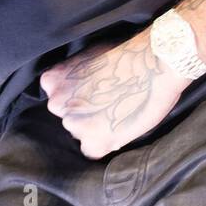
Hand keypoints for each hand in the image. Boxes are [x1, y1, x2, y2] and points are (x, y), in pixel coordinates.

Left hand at [38, 28, 188, 158]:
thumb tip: (75, 88)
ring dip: (94, 129)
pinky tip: (118, 127)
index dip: (76, 98)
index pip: (57, 98)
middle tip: (108, 104)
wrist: (153, 62)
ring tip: (117, 114)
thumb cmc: (125, 55)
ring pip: (81, 134)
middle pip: (68, 117)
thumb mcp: (86, 57)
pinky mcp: (95, 142)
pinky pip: (93, 150)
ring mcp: (74, 124)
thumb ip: (73, 77)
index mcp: (53, 82)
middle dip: (84, 114)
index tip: (92, 95)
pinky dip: (105, 143)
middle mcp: (57, 104)